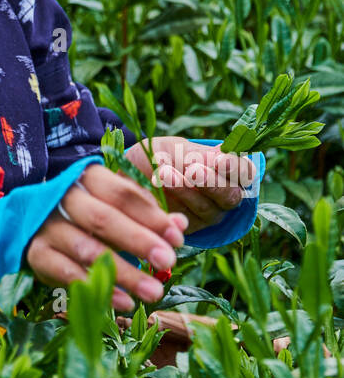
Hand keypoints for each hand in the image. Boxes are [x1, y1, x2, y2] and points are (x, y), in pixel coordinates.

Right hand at [25, 163, 188, 311]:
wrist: (36, 226)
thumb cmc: (90, 215)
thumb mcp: (118, 210)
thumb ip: (148, 215)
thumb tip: (180, 224)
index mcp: (88, 179)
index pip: (122, 193)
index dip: (151, 216)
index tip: (177, 238)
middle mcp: (64, 198)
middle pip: (103, 218)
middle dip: (138, 241)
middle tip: (168, 261)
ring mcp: (48, 226)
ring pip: (87, 249)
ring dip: (124, 272)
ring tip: (154, 290)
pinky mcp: (37, 254)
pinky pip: (69, 274)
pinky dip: (99, 289)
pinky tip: (125, 302)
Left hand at [125, 136, 253, 233]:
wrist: (133, 172)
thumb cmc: (163, 156)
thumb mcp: (178, 148)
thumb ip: (199, 155)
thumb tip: (222, 158)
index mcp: (229, 172)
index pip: (245, 172)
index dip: (235, 168)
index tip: (219, 160)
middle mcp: (223, 196)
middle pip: (230, 196)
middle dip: (211, 183)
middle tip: (193, 170)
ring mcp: (207, 215)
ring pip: (205, 208)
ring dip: (184, 190)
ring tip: (164, 173)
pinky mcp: (188, 229)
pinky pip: (184, 221)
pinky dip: (170, 205)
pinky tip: (156, 188)